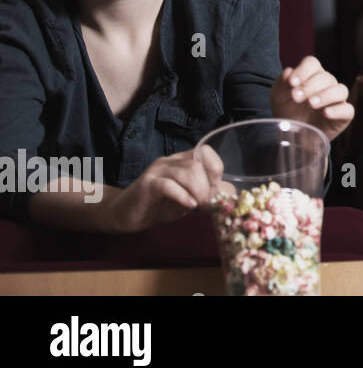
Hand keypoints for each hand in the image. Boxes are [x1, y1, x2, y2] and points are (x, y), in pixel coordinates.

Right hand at [104, 145, 223, 232]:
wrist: (125, 215)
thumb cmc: (159, 206)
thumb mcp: (189, 199)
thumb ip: (208, 194)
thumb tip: (232, 194)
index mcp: (182, 161)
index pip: (206, 151)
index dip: (215, 168)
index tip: (216, 186)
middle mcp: (170, 161)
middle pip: (198, 164)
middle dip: (207, 186)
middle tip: (205, 203)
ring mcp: (157, 171)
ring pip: (186, 172)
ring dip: (197, 191)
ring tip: (196, 205)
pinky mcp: (147, 184)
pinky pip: (168, 184)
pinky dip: (182, 195)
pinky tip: (188, 205)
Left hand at [271, 55, 354, 141]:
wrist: (292, 135)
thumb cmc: (287, 112)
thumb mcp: (279, 98)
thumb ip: (281, 85)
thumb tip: (289, 72)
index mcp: (311, 75)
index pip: (312, 63)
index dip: (303, 70)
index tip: (292, 82)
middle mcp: (327, 84)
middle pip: (325, 77)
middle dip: (309, 86)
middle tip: (296, 97)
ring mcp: (337, 100)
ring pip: (340, 90)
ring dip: (325, 95)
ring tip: (311, 104)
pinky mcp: (344, 115)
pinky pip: (348, 110)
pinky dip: (338, 110)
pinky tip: (326, 113)